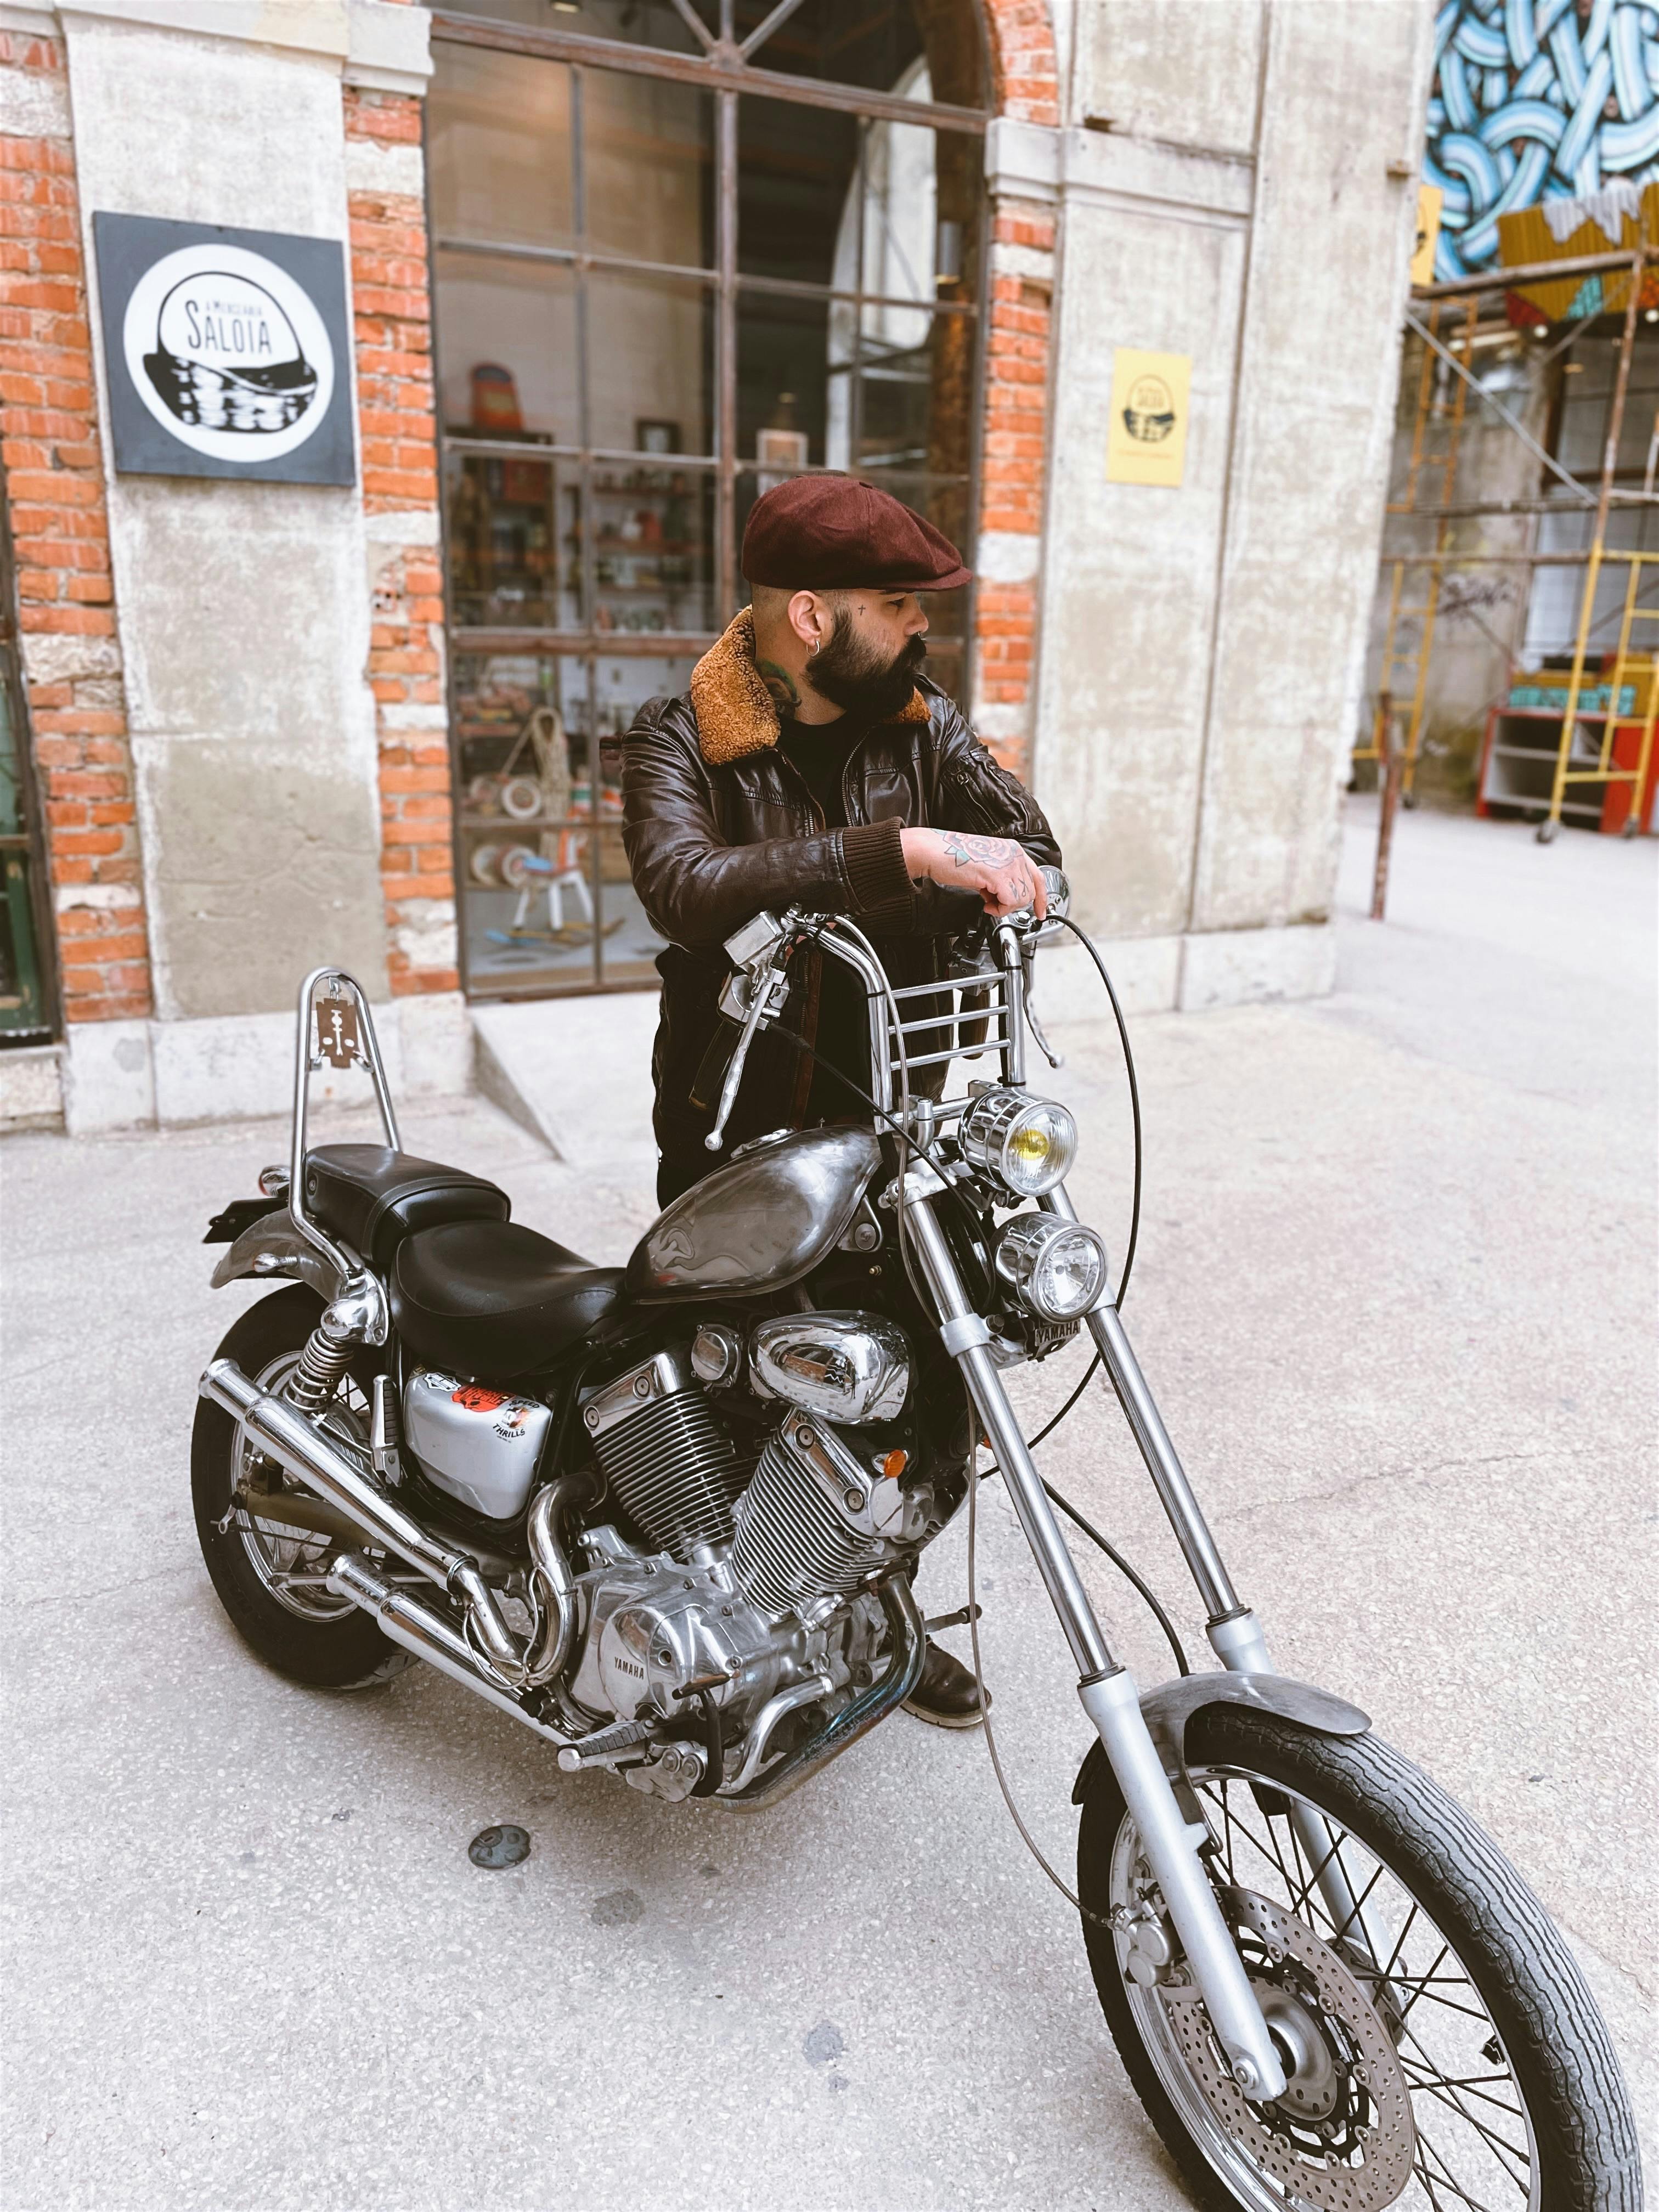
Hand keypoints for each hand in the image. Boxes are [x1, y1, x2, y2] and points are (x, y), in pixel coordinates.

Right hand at [900, 827, 1047, 918]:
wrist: (936, 852)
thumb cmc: (953, 857)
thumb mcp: (986, 866)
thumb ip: (1001, 879)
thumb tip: (1005, 896)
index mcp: (1013, 850)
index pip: (1037, 877)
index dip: (1041, 898)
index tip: (1041, 912)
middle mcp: (1014, 855)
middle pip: (1030, 891)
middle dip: (1013, 904)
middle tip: (994, 904)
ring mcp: (1008, 864)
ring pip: (1021, 899)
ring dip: (1004, 907)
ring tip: (987, 901)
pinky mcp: (999, 876)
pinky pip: (1009, 902)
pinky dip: (998, 909)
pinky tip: (986, 904)